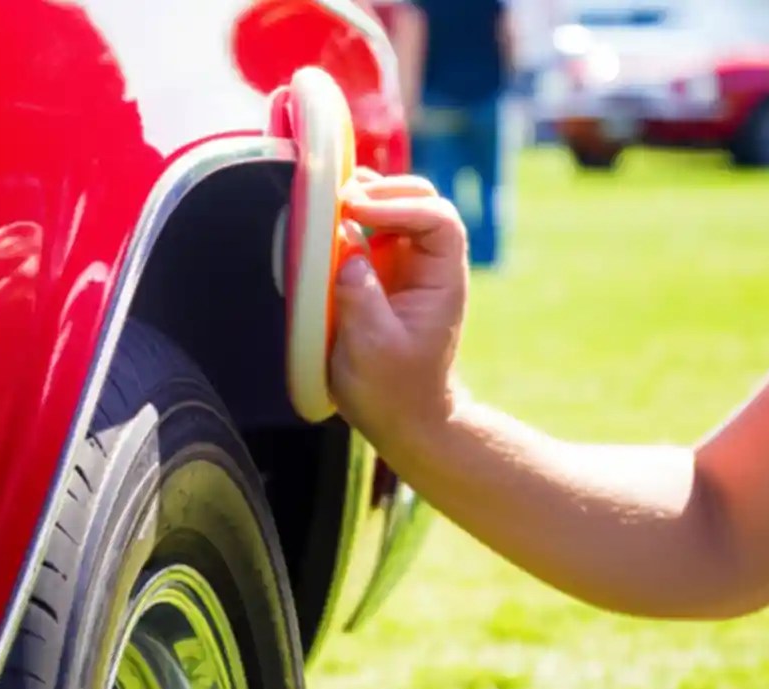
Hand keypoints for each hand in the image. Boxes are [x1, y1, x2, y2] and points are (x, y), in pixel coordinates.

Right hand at [329, 169, 469, 465]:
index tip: (356, 210)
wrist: (404, 418)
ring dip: (367, 197)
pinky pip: (372, 230)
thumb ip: (359, 295)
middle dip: (385, 190)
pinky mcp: (382, 273)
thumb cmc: (393, 390)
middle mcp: (429, 266)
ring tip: (330, 201)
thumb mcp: (371, 348)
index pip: (438, 220)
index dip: (398, 205)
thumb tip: (346, 249)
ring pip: (398, 208)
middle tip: (342, 199)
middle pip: (423, 201)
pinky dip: (350, 217)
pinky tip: (326, 219)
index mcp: (441, 282)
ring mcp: (407, 266)